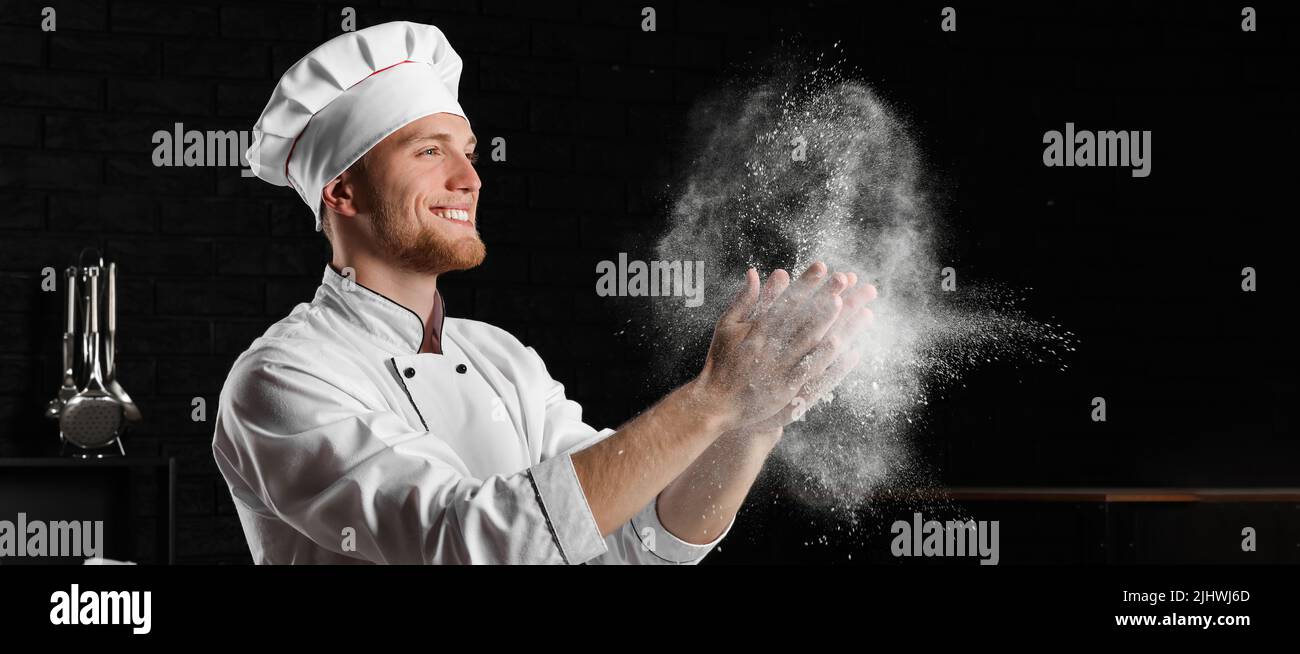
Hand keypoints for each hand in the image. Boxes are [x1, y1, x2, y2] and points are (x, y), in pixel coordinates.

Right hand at [693, 262, 852, 432]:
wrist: (715, 404)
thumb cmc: (720, 362)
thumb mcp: (726, 326)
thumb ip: (744, 300)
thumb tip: (755, 272)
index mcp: (755, 330)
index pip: (785, 301)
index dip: (805, 283)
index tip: (822, 266)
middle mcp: (768, 347)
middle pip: (804, 318)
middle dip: (826, 297)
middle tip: (845, 279)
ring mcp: (778, 368)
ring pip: (812, 342)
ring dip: (835, 324)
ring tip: (855, 307)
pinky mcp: (786, 389)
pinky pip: (812, 371)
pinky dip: (830, 359)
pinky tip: (848, 347)